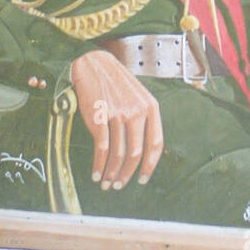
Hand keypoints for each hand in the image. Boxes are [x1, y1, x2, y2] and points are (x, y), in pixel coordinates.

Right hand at [71, 50, 163, 189]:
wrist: (93, 64)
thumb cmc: (115, 83)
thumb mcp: (137, 96)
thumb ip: (143, 118)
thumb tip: (141, 151)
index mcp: (151, 107)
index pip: (156, 144)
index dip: (150, 165)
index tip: (142, 179)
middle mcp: (137, 111)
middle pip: (135, 153)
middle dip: (127, 174)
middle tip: (119, 185)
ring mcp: (118, 114)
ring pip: (118, 154)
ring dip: (111, 173)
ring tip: (106, 183)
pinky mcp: (99, 117)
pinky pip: (102, 148)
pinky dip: (99, 165)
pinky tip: (96, 173)